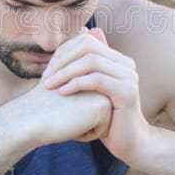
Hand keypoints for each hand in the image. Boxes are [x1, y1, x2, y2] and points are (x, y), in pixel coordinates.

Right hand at [0, 77, 112, 146]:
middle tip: (61, 113)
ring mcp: (102, 89)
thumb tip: (91, 103)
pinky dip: (86, 134)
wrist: (29, 118)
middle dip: (81, 121)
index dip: (74, 115)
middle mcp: (97, 78)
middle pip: (99, 115)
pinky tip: (70, 125)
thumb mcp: (62, 93)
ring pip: (102, 123)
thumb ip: (77, 92)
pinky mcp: (103, 105)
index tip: (59, 107)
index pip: (91, 108)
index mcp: (88, 72)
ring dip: (83, 128)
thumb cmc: (42, 109)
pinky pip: (101, 131)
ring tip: (65, 117)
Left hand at [40, 27, 150, 161]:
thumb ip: (87, 67)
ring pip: (91, 62)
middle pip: (88, 47)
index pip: (87, 41)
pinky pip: (97, 80)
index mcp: (119, 60)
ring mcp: (129, 77)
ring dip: (65, 72)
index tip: (48, 69)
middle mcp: (126, 64)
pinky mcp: (127, 92)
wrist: (128, 142)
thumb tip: (85, 31)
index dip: (64, 51)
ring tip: (49, 85)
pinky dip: (76, 84)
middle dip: (63, 59)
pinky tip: (62, 93)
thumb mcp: (93, 90)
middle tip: (46, 76)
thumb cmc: (106, 117)